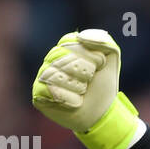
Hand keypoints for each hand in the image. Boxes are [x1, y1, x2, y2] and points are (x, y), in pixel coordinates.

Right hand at [31, 29, 138, 148]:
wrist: (102, 111)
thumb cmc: (103, 83)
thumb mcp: (111, 57)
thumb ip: (102, 40)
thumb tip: (80, 37)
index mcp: (65, 46)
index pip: (70, 42)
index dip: (91, 57)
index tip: (98, 67)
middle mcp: (50, 59)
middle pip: (63, 58)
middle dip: (85, 73)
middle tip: (89, 82)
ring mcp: (42, 76)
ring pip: (57, 76)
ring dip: (79, 87)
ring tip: (82, 92)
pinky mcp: (38, 95)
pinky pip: (53, 92)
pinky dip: (71, 100)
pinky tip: (74, 103)